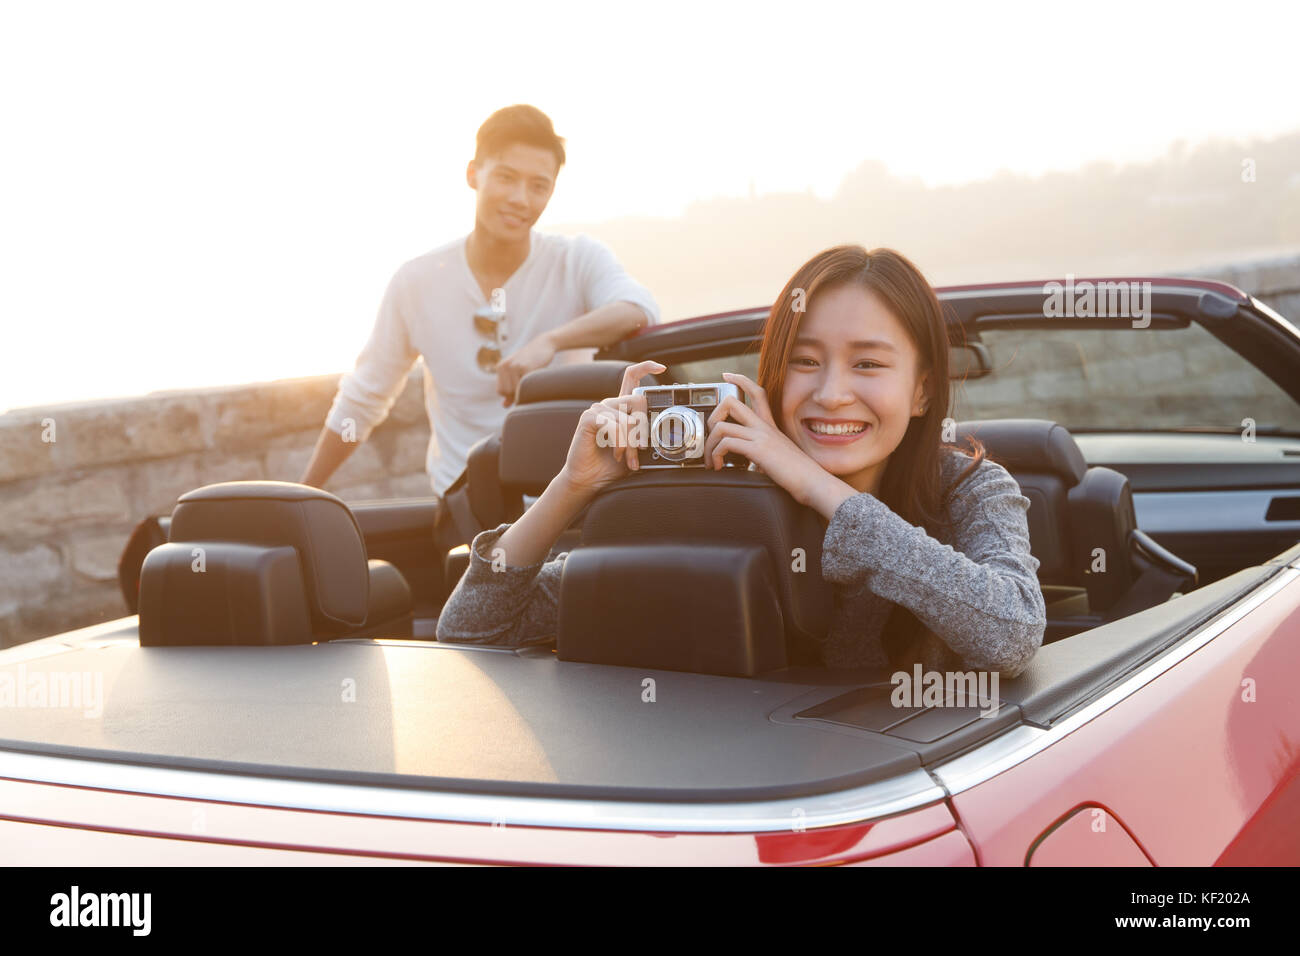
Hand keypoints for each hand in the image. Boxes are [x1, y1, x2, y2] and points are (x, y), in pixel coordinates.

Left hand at [496, 333, 557, 406]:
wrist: (543, 344)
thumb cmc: (531, 361)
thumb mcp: (518, 373)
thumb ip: (510, 389)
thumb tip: (504, 405)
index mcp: (500, 367)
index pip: (501, 391)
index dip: (511, 394)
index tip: (521, 386)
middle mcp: (505, 366)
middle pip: (508, 392)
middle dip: (518, 392)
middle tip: (528, 382)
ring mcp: (515, 367)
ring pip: (516, 391)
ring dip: (526, 389)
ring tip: (532, 377)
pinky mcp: (526, 368)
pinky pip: (526, 386)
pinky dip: (532, 386)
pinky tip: (536, 375)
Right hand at [555, 360, 664, 498]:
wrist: (590, 480)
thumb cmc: (611, 465)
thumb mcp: (636, 449)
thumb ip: (646, 436)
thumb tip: (664, 433)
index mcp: (621, 408)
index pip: (631, 377)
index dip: (646, 368)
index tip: (661, 368)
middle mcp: (609, 405)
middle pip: (637, 401)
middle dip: (643, 431)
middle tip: (639, 452)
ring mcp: (598, 409)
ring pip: (628, 418)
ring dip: (630, 443)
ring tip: (626, 458)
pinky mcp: (588, 418)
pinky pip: (614, 424)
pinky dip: (619, 442)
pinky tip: (615, 453)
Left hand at [703, 371, 834, 507]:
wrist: (814, 482)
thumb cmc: (798, 474)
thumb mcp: (778, 456)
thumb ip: (763, 453)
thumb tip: (750, 463)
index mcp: (770, 426)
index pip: (757, 393)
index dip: (740, 380)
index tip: (727, 376)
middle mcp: (765, 427)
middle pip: (732, 402)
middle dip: (712, 416)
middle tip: (710, 434)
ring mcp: (761, 436)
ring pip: (722, 425)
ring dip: (710, 444)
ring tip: (711, 459)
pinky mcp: (758, 450)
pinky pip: (726, 443)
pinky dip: (716, 455)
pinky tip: (719, 466)